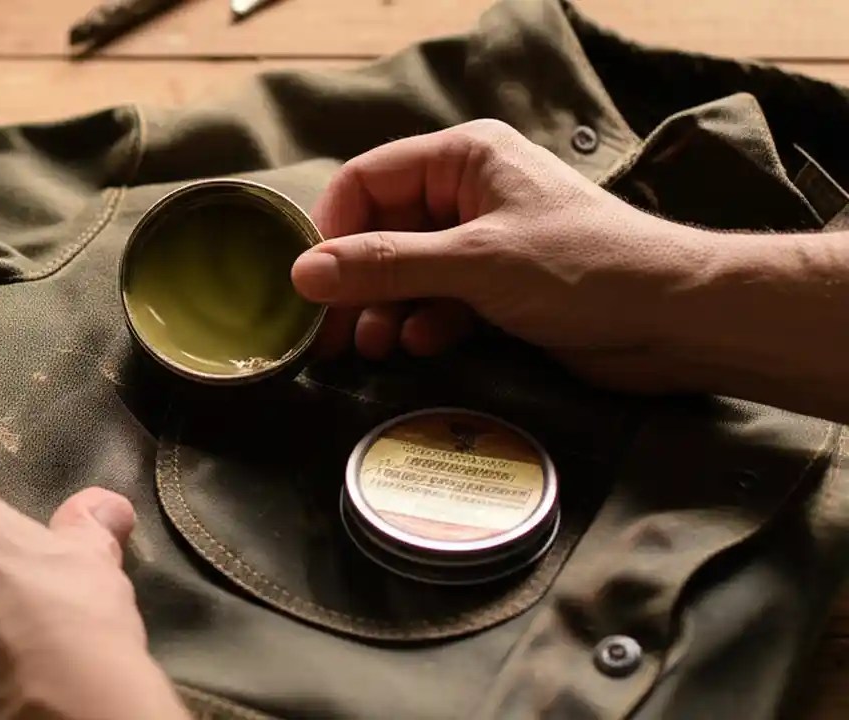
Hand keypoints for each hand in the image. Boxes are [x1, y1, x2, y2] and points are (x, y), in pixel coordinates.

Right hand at [291, 119, 710, 392]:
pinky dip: (424, 322)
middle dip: (356, 282)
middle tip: (329, 336)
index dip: (331, 230)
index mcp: (464, 158)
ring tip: (373, 347)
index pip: (367, 180)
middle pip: (381, 231)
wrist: (675, 320)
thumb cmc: (584, 269)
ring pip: (406, 271)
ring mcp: (483, 241)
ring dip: (385, 308)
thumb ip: (385, 265)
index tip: (307, 285)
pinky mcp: (498, 287)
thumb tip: (301, 273)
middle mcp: (468, 192)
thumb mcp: (474, 263)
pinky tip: (423, 344)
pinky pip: (437, 299)